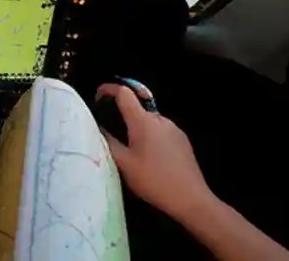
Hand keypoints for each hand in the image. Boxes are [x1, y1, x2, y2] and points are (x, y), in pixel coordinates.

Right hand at [96, 83, 213, 221]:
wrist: (191, 199)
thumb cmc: (153, 181)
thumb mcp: (124, 164)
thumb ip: (108, 142)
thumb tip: (98, 127)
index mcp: (143, 121)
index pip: (124, 92)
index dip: (108, 89)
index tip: (97, 97)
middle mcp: (160, 119)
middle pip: (137, 106)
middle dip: (121, 114)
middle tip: (110, 131)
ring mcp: (174, 129)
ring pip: (149, 120)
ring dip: (136, 127)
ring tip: (129, 149)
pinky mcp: (182, 140)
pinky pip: (160, 130)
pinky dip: (149, 135)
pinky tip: (148, 157)